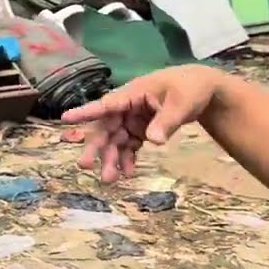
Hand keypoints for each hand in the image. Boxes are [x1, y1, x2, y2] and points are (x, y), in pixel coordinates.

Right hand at [60, 65, 222, 182]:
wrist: (203, 89)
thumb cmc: (190, 88)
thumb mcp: (181, 103)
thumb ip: (166, 121)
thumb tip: (153, 141)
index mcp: (132, 94)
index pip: (106, 104)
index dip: (86, 112)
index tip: (65, 118)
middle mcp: (127, 107)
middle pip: (106, 127)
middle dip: (95, 147)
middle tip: (84, 165)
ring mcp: (132, 120)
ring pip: (115, 140)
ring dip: (111, 159)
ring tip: (109, 180)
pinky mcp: (140, 130)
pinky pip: (129, 145)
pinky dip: (127, 159)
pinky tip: (127, 173)